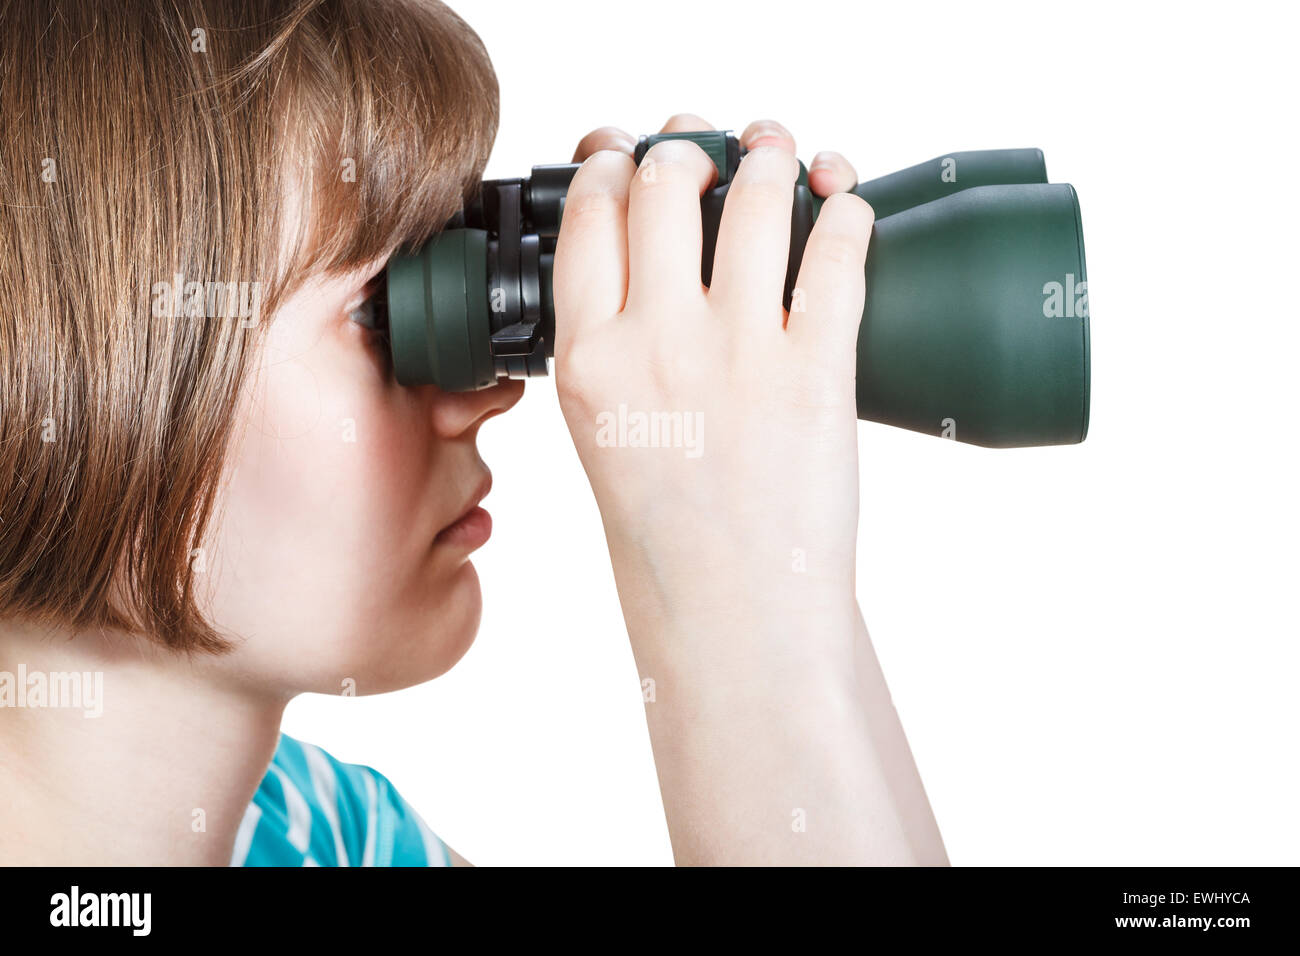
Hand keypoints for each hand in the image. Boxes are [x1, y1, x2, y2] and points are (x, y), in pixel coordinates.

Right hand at [552, 116, 945, 864]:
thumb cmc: (668, 534)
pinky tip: (844, 199)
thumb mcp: (603, 434)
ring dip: (774, 155)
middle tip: (711, 148)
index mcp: (590, 360)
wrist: (733, 609)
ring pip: (757, 196)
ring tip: (783, 154)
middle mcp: (657, 343)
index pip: (591, 215)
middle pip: (666, 182)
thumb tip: (647, 272)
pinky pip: (838, 253)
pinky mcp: (817, 371)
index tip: (629, 153)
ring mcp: (740, 352)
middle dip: (690, 143)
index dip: (612, 161)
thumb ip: (612, 352)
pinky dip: (846, 208)